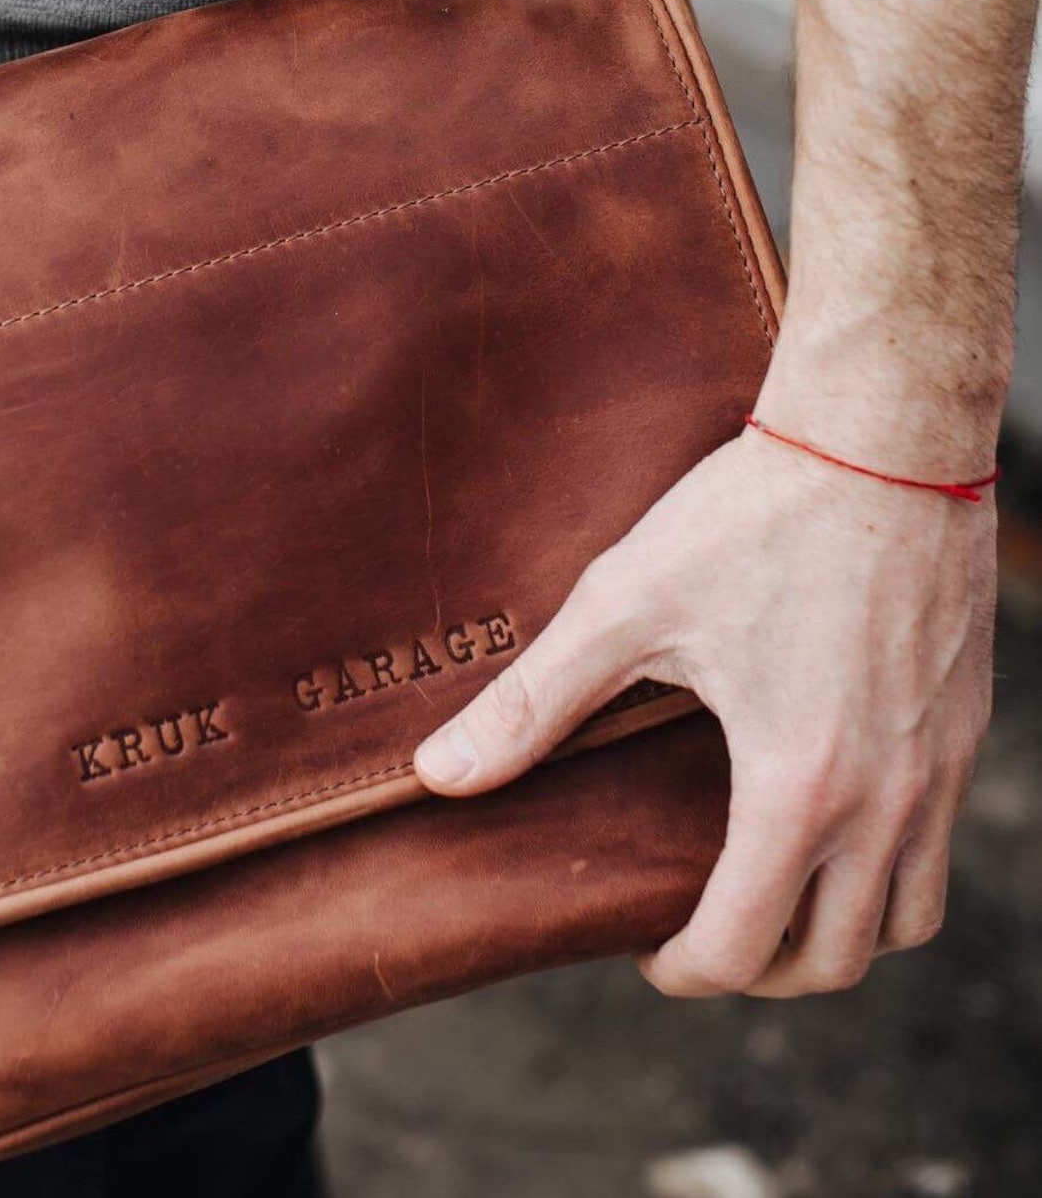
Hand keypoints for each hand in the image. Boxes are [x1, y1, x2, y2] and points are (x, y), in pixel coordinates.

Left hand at [413, 425, 992, 997]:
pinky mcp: (966, 724)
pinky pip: (939, 845)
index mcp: (797, 784)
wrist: (884, 433)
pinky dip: (886, 874)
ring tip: (766, 897)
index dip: (683, 970)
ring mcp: (940, 765)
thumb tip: (439, 774)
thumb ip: (532, 704)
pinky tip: (827, 820)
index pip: (744, 943)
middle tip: (698, 935)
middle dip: (758, 971)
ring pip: (907, 918)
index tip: (644, 950)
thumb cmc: (752, 516)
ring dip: (834, 936)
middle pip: (836, 959)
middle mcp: (888, 797)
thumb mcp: (624, 608)